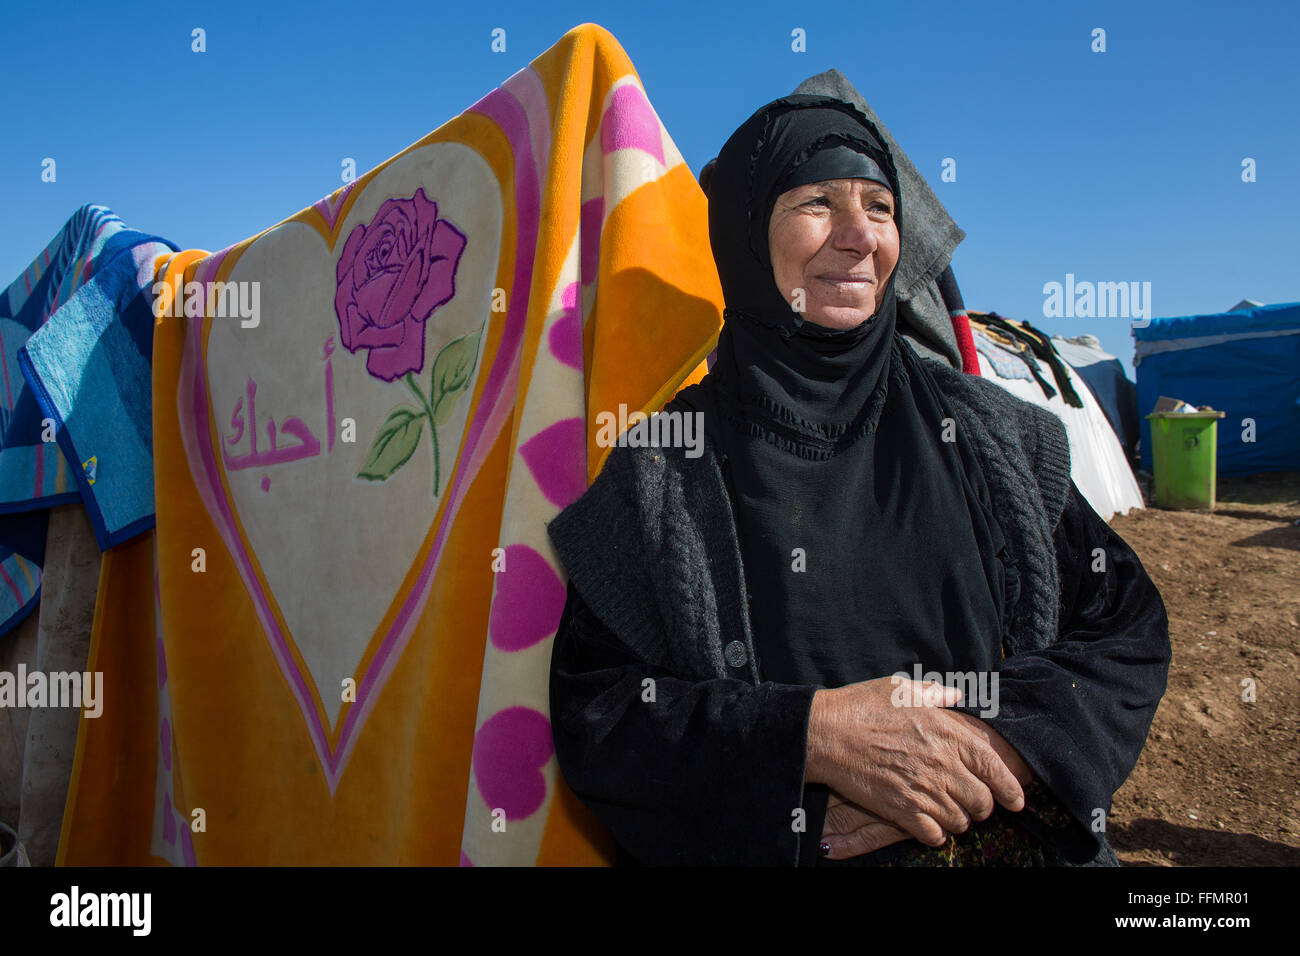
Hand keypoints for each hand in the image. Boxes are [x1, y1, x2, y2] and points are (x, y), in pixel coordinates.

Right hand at [805, 676, 1025, 846]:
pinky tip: (928, 824)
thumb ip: (938, 693)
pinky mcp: (901, 810)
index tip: (1017, 800)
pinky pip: (933, 835)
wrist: (827, 732)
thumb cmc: (863, 705)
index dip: (1010, 787)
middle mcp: (942, 764)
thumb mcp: (904, 688)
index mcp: (948, 733)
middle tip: (973, 802)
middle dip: (982, 805)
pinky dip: (935, 834)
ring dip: (958, 819)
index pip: (994, 767)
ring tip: (947, 811)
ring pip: (960, 821)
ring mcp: (923, 790)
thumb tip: (958, 695)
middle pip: (982, 801)